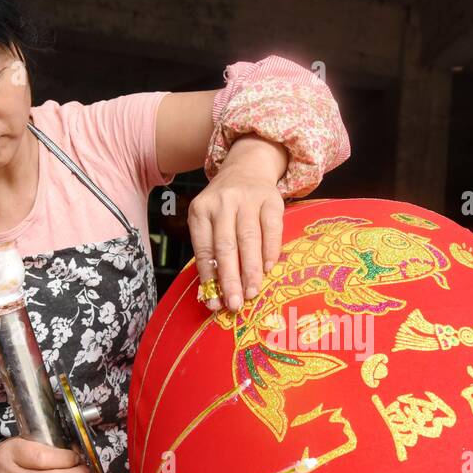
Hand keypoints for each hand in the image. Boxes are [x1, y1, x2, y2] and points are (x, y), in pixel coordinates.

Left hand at [189, 136, 286, 311]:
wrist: (247, 168)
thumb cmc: (225, 207)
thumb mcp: (210, 221)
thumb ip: (212, 253)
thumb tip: (215, 295)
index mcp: (200, 210)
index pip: (204, 249)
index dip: (210, 278)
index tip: (215, 303)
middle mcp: (222, 202)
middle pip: (225, 246)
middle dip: (230, 279)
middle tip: (235, 304)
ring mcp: (247, 199)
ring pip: (248, 239)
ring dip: (251, 270)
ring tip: (252, 292)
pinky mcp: (271, 199)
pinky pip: (271, 229)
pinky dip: (269, 251)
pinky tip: (268, 269)